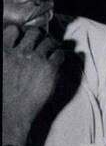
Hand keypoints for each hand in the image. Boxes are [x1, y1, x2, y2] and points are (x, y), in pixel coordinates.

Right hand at [1, 23, 64, 144]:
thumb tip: (7, 49)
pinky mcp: (50, 69)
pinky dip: (59, 55)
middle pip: (33, 32)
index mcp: (2, 52)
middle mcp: (19, 53)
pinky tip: (56, 61)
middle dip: (36, 36)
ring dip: (50, 44)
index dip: (18, 33)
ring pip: (49, 41)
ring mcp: (36, 60)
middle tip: (38, 43)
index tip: (21, 39)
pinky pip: (60, 54)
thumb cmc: (0, 96)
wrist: (10, 115)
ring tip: (49, 50)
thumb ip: (3, 56)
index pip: (13, 30)